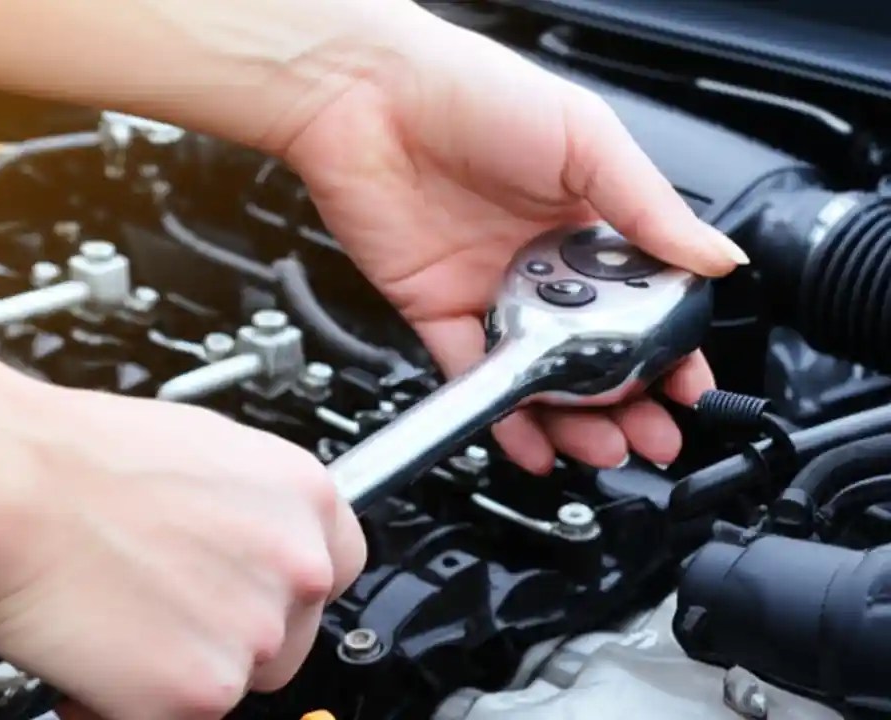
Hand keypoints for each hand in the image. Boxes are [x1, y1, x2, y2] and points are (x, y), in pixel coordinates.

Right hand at [0, 384, 364, 719]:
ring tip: (112, 623)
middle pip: (288, 637)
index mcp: (303, 498)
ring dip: (177, 672)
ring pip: (230, 684)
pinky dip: (124, 705)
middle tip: (158, 608)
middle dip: (226, 636)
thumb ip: (243, 509)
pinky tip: (89, 655)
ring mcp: (253, 635)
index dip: (281, 589)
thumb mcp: (196, 452)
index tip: (247, 595)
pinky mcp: (199, 694)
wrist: (4, 482)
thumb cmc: (72, 456)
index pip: (336, 570)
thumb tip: (239, 544)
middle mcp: (297, 567)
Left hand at [279, 12, 748, 473]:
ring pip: (541, 374)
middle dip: (630, 399)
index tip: (691, 385)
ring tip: (606, 448)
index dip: (671, 347)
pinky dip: (503, 419)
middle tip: (655, 437)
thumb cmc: (471, 93)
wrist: (366, 97)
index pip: (645, 299)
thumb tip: (719, 260)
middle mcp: (542, 260)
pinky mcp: (436, 310)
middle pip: (596, 350)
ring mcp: (490, 289)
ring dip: (575, 419)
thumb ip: (652, 208)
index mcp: (587, 218)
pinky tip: (534, 444)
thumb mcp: (587, 138)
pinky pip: (474, 378)